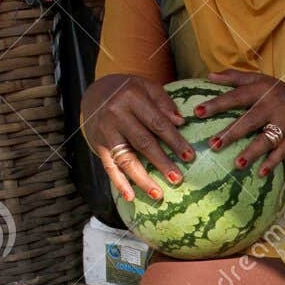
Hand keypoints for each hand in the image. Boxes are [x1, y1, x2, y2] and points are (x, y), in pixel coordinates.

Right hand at [82, 76, 189, 202]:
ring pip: (126, 159)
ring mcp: (105, 131)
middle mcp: (116, 114)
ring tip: (158, 194)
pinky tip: (130, 197)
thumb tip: (180, 122)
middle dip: (161, 162)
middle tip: (177, 179)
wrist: (94, 92)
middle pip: (143, 142)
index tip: (189, 156)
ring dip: (142, 179)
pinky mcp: (97, 144)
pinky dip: (119, 183)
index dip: (174, 140)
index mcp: (132, 97)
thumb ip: (163, 102)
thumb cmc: (128, 92)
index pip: (157, 122)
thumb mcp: (146, 87)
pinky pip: (109, 167)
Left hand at [195, 71, 284, 172]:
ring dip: (252, 152)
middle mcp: (274, 105)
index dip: (217, 104)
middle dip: (232, 133)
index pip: (236, 96)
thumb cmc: (278, 93)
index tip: (197, 112)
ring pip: (266, 139)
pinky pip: (282, 152)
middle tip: (213, 144)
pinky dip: (272, 163)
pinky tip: (261, 174)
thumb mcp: (259, 80)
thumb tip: (209, 76)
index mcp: (262, 90)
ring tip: (237, 164)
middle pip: (250, 120)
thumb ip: (235, 77)